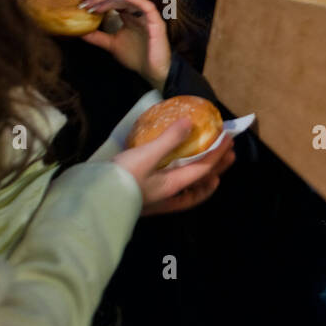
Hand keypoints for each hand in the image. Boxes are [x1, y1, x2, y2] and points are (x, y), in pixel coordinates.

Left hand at [78, 0, 171, 89]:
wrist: (152, 72)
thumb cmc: (137, 57)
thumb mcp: (111, 44)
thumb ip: (97, 36)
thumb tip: (79, 31)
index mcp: (129, 15)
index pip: (112, 0)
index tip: (80, 0)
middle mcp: (137, 13)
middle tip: (83, 0)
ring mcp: (146, 16)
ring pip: (128, 0)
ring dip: (110, 0)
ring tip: (95, 6)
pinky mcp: (156, 22)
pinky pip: (148, 7)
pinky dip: (136, 1)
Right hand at [113, 120, 235, 214]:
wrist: (95, 200)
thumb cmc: (123, 178)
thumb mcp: (148, 154)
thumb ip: (170, 139)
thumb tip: (190, 124)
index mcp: (174, 186)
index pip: (205, 168)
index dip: (219, 153)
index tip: (230, 139)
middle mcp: (170, 197)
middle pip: (201, 183)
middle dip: (217, 169)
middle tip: (230, 155)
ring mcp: (158, 201)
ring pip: (189, 192)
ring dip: (203, 180)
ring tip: (211, 171)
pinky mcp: (146, 200)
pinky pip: (174, 193)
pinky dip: (183, 184)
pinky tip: (177, 176)